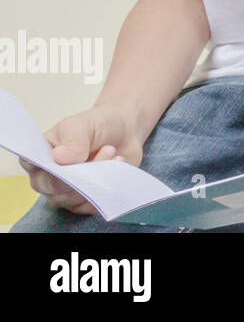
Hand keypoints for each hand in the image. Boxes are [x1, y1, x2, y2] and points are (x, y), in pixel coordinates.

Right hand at [20, 105, 145, 214]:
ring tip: (112, 152)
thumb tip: (59, 158)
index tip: (71, 156)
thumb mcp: (83, 124)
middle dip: (83, 171)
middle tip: (107, 149)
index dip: (48, 165)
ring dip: (98, 176)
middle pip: (55, 187)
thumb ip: (72, 139)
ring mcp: (64, 193)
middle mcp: (47, 179)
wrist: (124, 132)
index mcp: (39, 156)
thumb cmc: (97, 126)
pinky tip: (117, 165)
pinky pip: (92, 205)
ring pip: (75, 197)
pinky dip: (107, 187)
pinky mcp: (84, 202)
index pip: (32, 166)